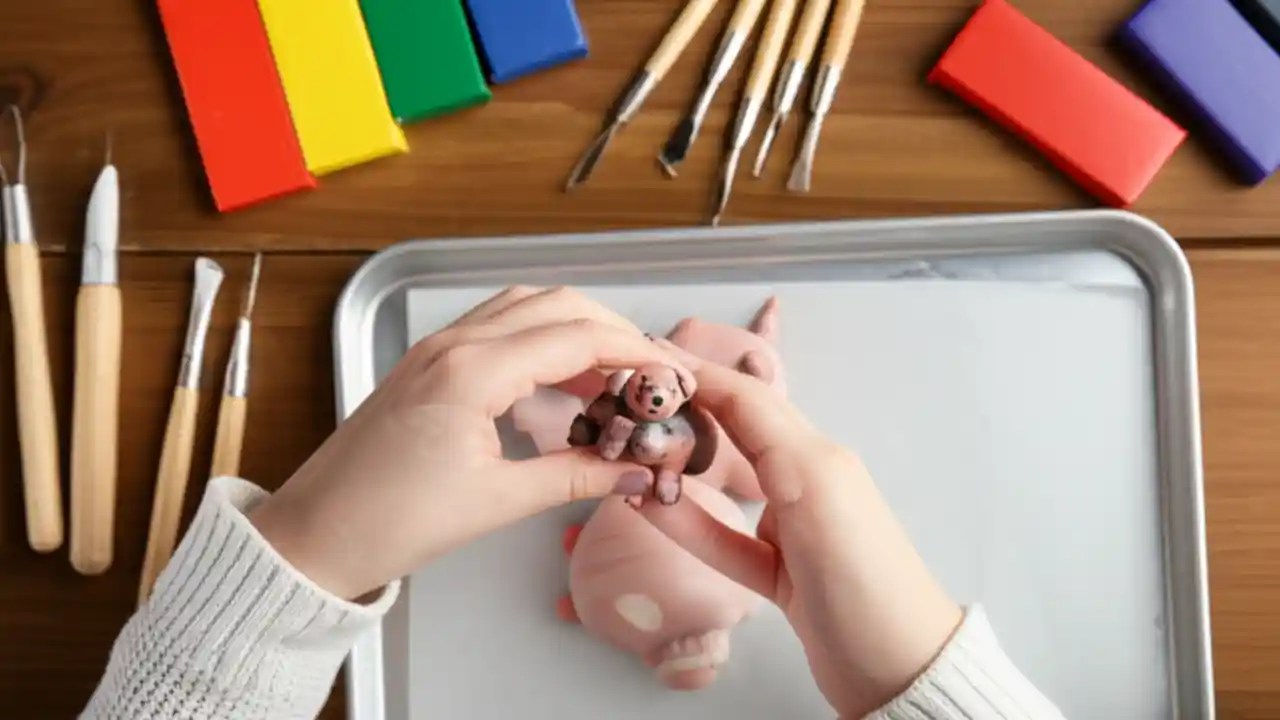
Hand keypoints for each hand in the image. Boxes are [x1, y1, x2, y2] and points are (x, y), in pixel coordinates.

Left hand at [249, 287, 684, 599]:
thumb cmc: (392, 520)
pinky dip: (540, 338)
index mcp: (473, 370)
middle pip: (556, 303)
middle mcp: (455, 343)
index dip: (636, 351)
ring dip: (575, 327)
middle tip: (650, 373)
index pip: (577, 336)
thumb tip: (634, 473)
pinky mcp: (427, 363)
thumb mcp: (498, 501)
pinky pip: (497, 327)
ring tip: (612, 375)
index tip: (672, 373)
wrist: (315, 534)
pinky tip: (559, 380)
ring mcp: (437, 348)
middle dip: (612, 330)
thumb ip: (575, 478)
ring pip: (525, 307)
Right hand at [642, 340, 962, 717]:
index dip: (696, 374)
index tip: (643, 360)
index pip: (747, 397)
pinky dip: (687, 522)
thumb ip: (765, 434)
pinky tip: (651, 508)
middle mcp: (805, 480)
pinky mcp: (780, 574)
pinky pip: (723, 538)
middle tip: (626, 401)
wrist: (899, 669)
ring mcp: (792, 529)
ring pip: (724, 482)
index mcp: (817, 454)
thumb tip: (713, 391)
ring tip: (631, 448)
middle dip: (684, 409)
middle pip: (735, 430)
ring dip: (679, 464)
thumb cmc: (865, 577)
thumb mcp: (814, 489)